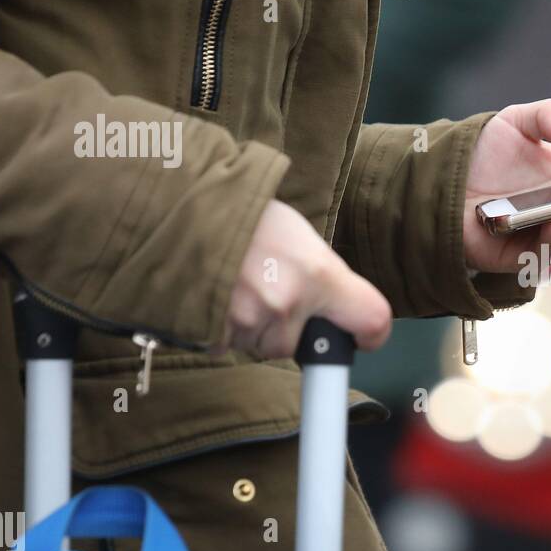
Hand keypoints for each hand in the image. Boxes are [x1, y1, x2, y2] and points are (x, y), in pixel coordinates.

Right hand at [223, 200, 391, 357]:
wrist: (179, 205)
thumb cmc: (243, 212)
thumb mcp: (298, 233)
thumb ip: (321, 274)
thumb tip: (332, 305)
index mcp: (319, 273)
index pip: (371, 318)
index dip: (371, 334)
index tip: (361, 336)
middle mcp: (287, 302)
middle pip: (299, 344)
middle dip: (290, 329)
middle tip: (271, 292)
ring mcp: (248, 321)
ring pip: (262, 346)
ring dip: (254, 327)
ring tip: (238, 286)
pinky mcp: (213, 333)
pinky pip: (228, 345)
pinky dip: (223, 328)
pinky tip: (219, 297)